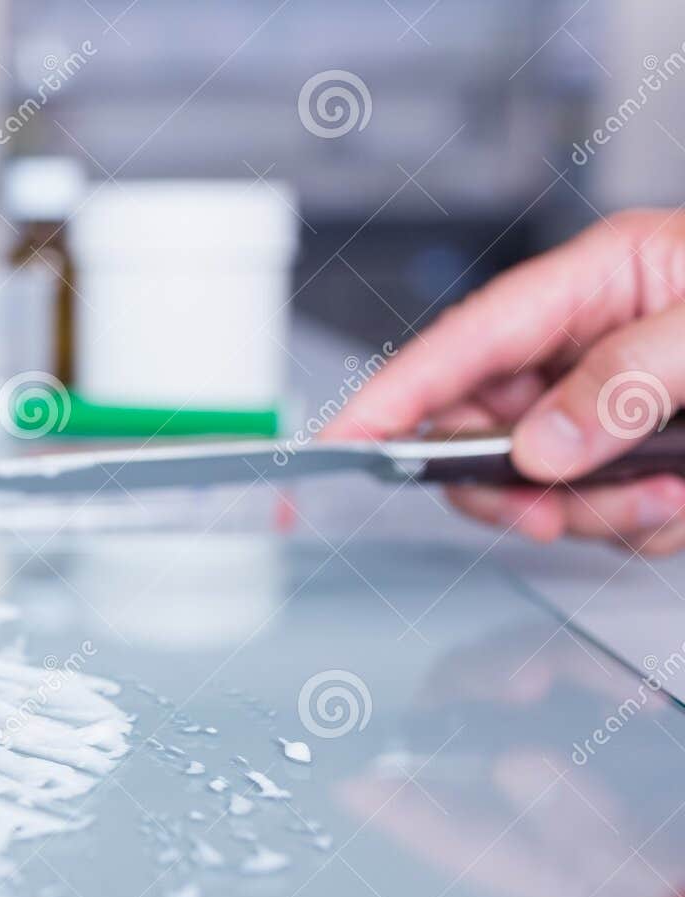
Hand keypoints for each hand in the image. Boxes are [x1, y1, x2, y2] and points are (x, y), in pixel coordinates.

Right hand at [323, 209, 684, 552]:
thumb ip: (628, 378)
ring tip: (668, 495)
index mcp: (604, 279)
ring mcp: (618, 401)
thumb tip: (541, 447)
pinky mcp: (646, 453)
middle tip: (547, 514)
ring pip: (546, 484)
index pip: (466, 341)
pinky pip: (605, 510)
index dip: (393, 395)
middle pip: (488, 427)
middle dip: (510, 482)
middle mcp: (598, 341)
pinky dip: (641, 523)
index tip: (340, 442)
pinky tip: (681, 497)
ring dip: (597, 511)